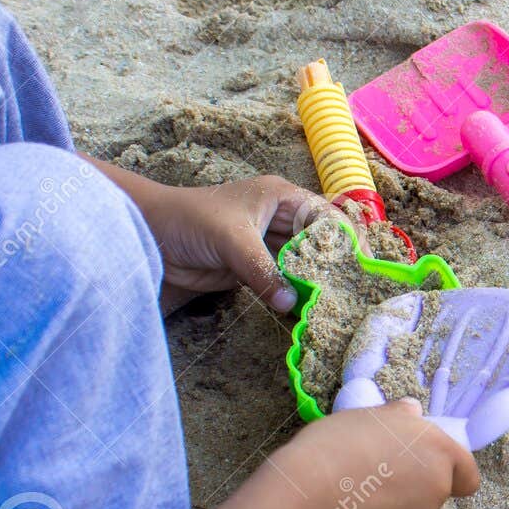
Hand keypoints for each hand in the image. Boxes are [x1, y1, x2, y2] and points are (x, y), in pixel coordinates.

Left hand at [86, 158, 334, 312]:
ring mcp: (266, 244)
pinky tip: (305, 310)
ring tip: (334, 306)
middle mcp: (279, 218)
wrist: (145, 236)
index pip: (328, 216)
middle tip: (352, 292)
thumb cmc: (186, 220)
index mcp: (281, 197)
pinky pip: (282, 281)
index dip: (349, 239)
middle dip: (334, 266)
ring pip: (302, 265)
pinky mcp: (253, 267)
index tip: (364, 266)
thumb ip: (262, 271)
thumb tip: (292, 304)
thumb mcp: (230, 241)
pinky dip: (293, 295)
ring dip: (314, 284)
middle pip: (319, 243)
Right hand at [267, 400, 479, 508]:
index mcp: (438, 454)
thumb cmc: (334, 449)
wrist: (305, 501)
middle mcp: (436, 493)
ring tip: (347, 504)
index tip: (426, 471)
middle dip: (408, 492)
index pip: (468, 475)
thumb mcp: (365, 418)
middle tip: (369, 482)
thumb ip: (396, 418)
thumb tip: (411, 411)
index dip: (451, 474)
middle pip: (432, 496)